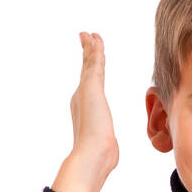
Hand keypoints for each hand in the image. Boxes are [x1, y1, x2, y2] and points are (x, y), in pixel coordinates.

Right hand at [53, 31, 118, 191]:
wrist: (91, 156)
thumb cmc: (98, 156)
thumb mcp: (104, 146)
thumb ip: (105, 145)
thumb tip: (110, 158)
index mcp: (83, 109)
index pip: (88, 84)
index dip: (88, 71)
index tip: (89, 61)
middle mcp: (80, 97)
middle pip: (85, 70)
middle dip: (86, 54)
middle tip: (85, 39)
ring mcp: (85, 91)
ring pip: (89, 64)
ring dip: (90, 47)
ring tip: (90, 34)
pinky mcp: (91, 87)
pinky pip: (95, 63)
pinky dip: (95, 50)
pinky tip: (96, 39)